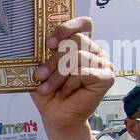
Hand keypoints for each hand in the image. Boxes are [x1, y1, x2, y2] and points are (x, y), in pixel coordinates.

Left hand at [30, 18, 112, 139]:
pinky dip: (70, 84)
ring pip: (78, 56)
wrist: (57, 116)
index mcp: (81, 45)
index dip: (66, 28)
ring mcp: (103, 63)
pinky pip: (85, 72)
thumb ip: (41, 53)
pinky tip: (65, 93)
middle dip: (54, 60)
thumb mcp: (41, 69)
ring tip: (49, 88)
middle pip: (75, 40)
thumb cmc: (50, 92)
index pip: (83, 23)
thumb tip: (32, 41)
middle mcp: (94, 51)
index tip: (49, 44)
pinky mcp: (107, 77)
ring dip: (58, 75)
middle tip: (41, 75)